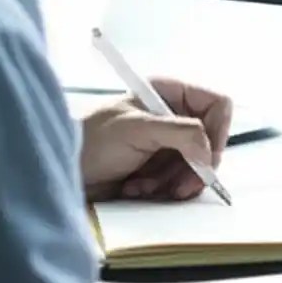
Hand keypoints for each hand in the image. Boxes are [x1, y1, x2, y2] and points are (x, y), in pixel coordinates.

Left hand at [79, 77, 232, 201]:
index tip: (208, 158)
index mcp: (170, 93)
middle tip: (180, 187)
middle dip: (194, 166)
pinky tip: (138, 189)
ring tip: (145, 187)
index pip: (217, 105)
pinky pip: (181, 180)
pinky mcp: (159, 167)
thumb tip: (210, 154)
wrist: (62, 173)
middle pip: (211, 141)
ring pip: (198, 165)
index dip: (219, 131)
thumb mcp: (138, 129)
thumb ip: (182, 134)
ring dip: (174, 181)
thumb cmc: (92, 141)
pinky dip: (163, 189)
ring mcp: (168, 143)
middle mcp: (173, 116)